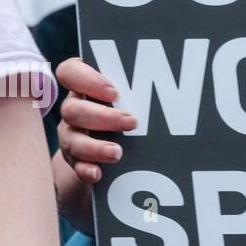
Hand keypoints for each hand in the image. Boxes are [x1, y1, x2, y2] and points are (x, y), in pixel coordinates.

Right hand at [56, 57, 138, 184]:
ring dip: (94, 146)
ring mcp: (72, 135)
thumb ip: (137, 90)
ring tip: (118, 153)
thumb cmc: (130, 111)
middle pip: (71, 109)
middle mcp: (74, 108)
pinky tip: (98, 173)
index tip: (114, 93)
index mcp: (83, 85)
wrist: (118, 149)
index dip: (87, 81)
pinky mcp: (76, 160)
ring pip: (71, 138)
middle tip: (132, 123)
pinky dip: (85, 169)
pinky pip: (75, 166)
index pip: (69, 72)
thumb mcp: (131, 95)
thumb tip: (176, 95)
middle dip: (103, 117)